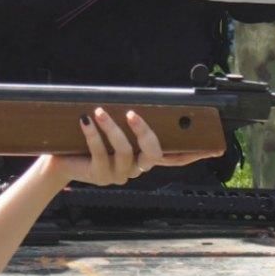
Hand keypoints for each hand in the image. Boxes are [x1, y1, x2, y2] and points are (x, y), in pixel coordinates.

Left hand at [47, 108, 219, 186]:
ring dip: (111, 128)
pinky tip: (85, 120)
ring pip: (124, 151)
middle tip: (132, 114)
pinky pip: (100, 153)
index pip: (175, 158)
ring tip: (98, 112)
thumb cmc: (88, 140)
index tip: (215, 149)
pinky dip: (93, 134)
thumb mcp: (113, 129)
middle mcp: (136, 169)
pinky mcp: (99, 175)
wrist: (60, 160)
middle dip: (145, 133)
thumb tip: (136, 100)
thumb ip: (129, 122)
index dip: (194, 154)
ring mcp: (119, 174)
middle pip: (154, 154)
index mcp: (144, 159)